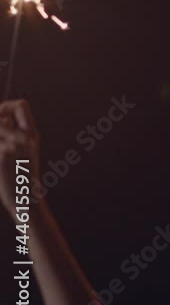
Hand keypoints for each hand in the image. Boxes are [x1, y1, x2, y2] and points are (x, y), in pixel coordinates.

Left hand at [0, 100, 40, 214]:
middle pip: (1, 112)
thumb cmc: (20, 175)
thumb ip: (14, 132)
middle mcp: (25, 137)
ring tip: (2, 155)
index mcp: (32, 134)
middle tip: (0, 143)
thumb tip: (2, 118)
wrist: (25, 199)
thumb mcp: (26, 150)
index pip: (20, 105)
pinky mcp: (0, 157)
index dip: (5, 108)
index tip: (1, 120)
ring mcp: (12, 146)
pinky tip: (0, 164)